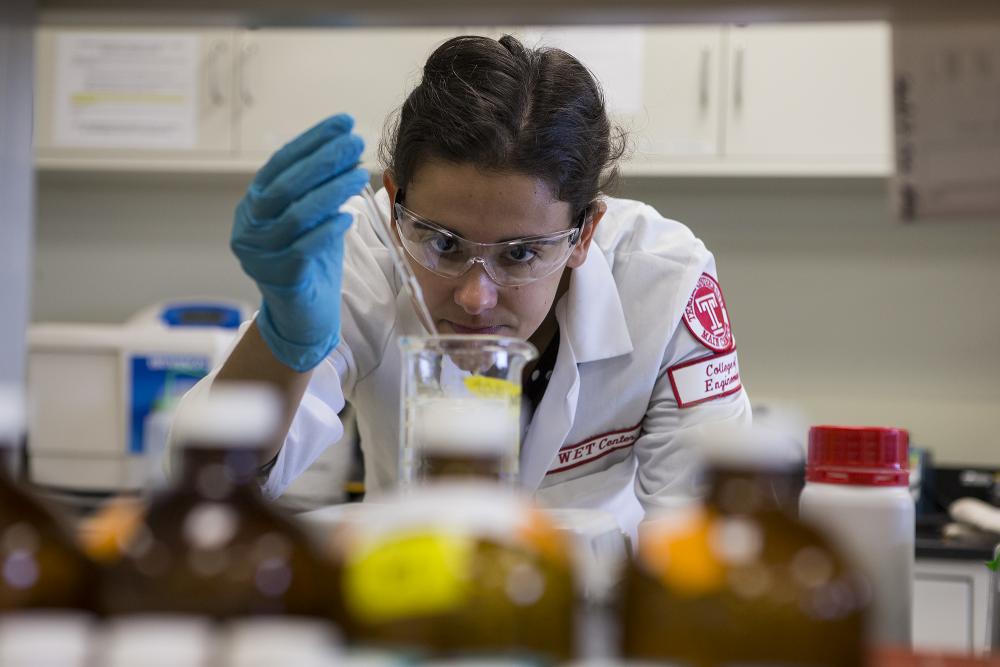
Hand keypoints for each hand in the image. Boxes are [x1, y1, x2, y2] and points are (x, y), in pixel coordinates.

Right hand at [231, 114, 368, 371]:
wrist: (304, 318)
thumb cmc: (311, 263)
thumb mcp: (314, 218)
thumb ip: (321, 188)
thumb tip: (347, 147)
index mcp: (254, 206)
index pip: (280, 164)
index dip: (312, 140)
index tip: (343, 122)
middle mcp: (249, 228)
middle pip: (284, 186)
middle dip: (322, 159)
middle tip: (355, 142)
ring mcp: (259, 255)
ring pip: (293, 215)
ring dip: (330, 190)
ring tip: (358, 173)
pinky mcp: (278, 279)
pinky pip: (301, 250)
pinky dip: (325, 230)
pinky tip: (346, 216)